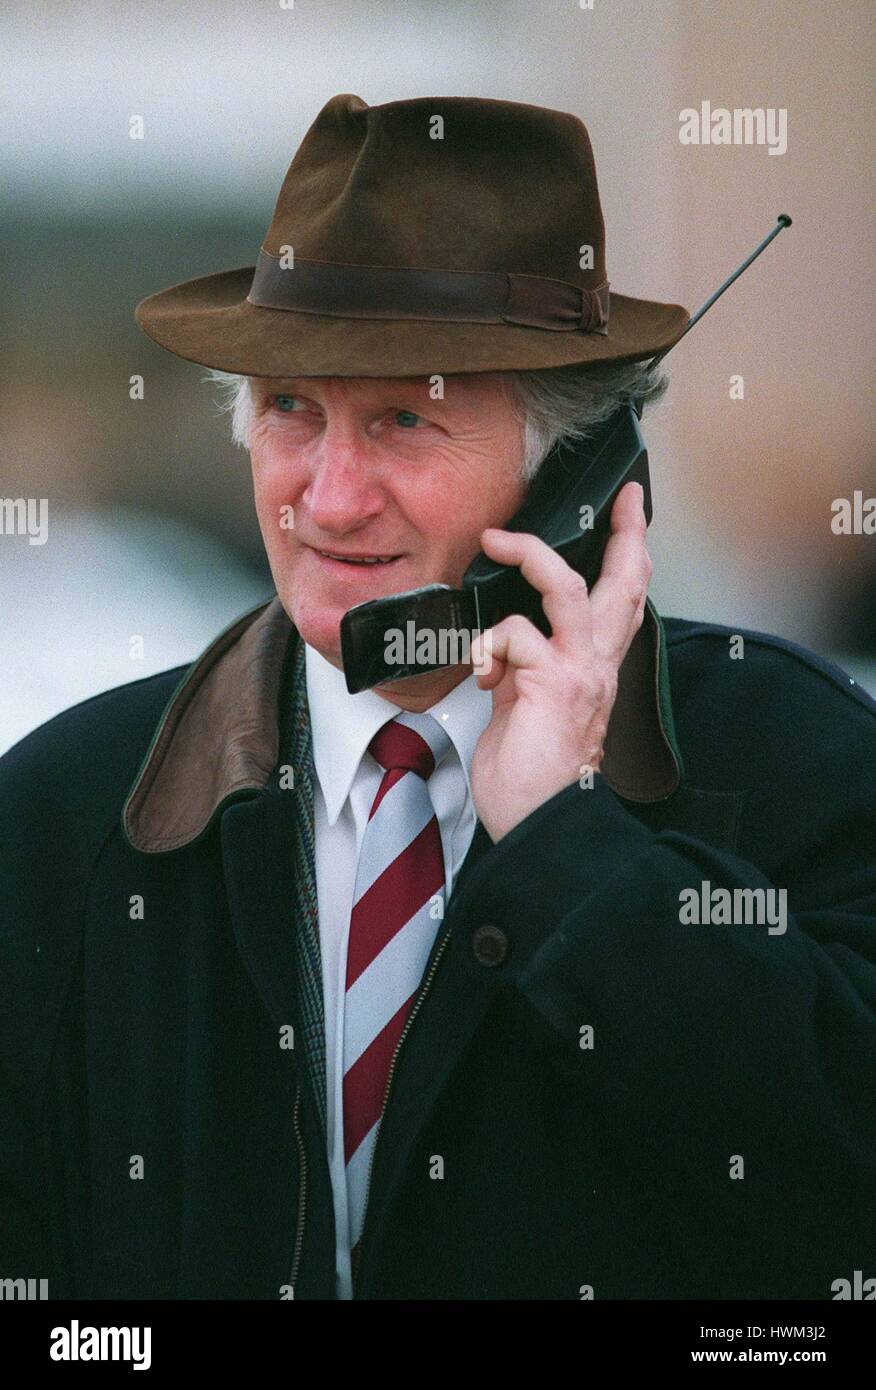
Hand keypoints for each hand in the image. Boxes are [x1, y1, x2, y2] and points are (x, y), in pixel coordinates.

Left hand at [469, 480, 650, 842]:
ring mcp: (579, 672)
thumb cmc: (533, 778)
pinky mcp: (554, 685)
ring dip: (531, 558)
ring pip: (567, 588)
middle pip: (625, 581)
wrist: (540, 825)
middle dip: (624, 531)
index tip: (631, 510)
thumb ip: (527, 669)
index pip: (624, 599)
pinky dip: (487, 644)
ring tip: (499, 544)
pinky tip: (482, 673)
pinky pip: (515, 635)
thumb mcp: (531, 708)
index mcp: (595, 668)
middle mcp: (597, 665)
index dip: (631, 551)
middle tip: (620, 499)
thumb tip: (506, 645)